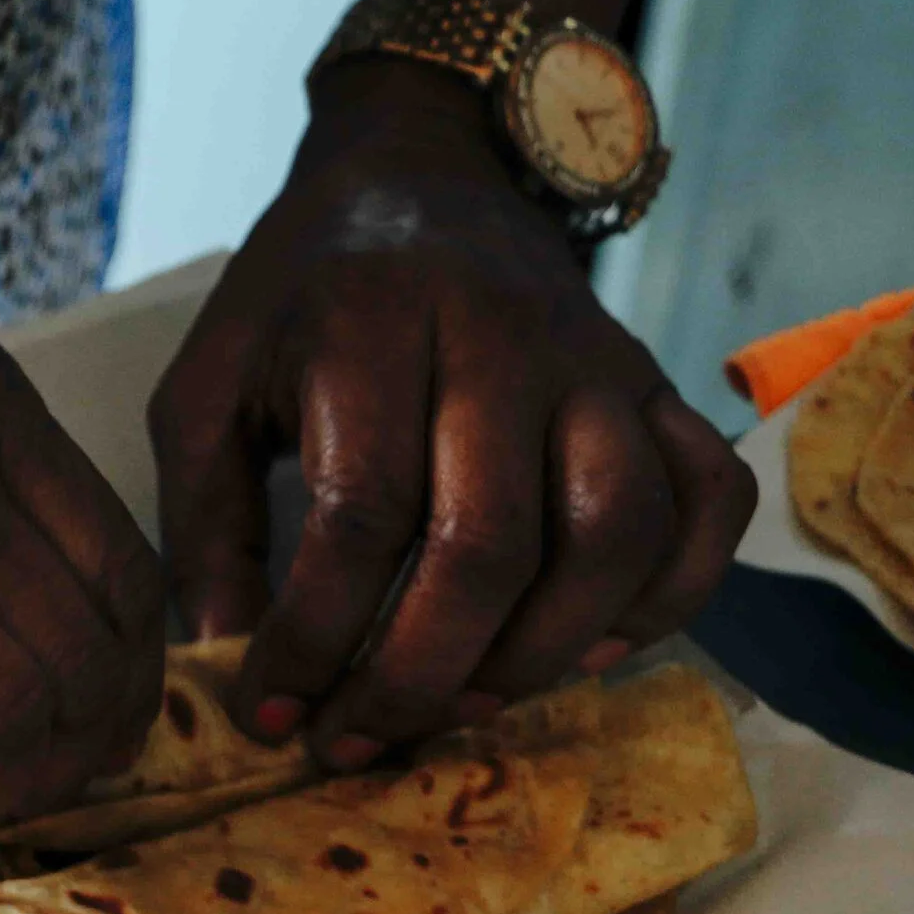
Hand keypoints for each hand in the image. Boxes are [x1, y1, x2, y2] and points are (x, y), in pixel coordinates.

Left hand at [149, 60, 754, 768]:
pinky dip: (672, 594)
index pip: (361, 513)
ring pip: (614, 533)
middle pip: (490, 541)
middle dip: (417, 673)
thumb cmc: (299, 299)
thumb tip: (225, 664)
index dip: (315, 635)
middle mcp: (500, 339)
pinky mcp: (656, 385)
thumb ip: (204, 525)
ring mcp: (597, 361)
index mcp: (370, 327)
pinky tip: (590, 650)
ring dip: (541, 652)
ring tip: (460, 709)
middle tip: (356, 741)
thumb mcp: (208, 388)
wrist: (418, 173)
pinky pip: (709, 502)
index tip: (269, 713)